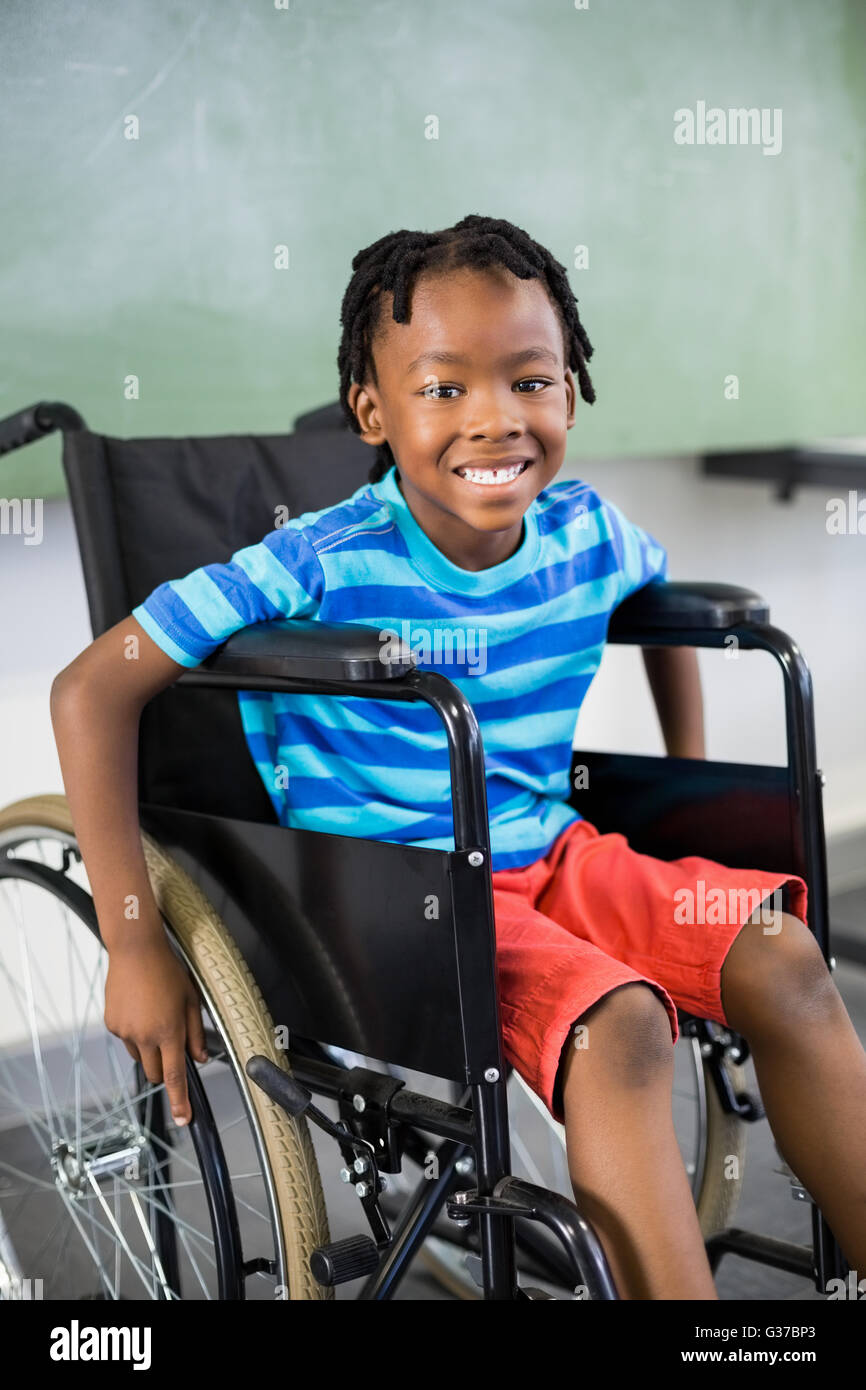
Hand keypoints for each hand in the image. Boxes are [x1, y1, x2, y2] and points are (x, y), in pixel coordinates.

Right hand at [104, 937, 207, 1125]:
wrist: (135, 950)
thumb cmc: (167, 970)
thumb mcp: (191, 1000)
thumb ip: (196, 1033)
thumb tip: (200, 1058)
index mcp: (168, 1031)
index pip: (174, 1076)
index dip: (179, 1100)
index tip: (183, 1118)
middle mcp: (145, 1035)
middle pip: (154, 1072)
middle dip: (163, 1068)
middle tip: (170, 1043)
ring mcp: (125, 1031)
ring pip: (140, 1056)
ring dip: (149, 1047)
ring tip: (154, 1015)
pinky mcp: (111, 1023)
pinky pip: (126, 1039)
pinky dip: (134, 1033)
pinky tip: (139, 1008)